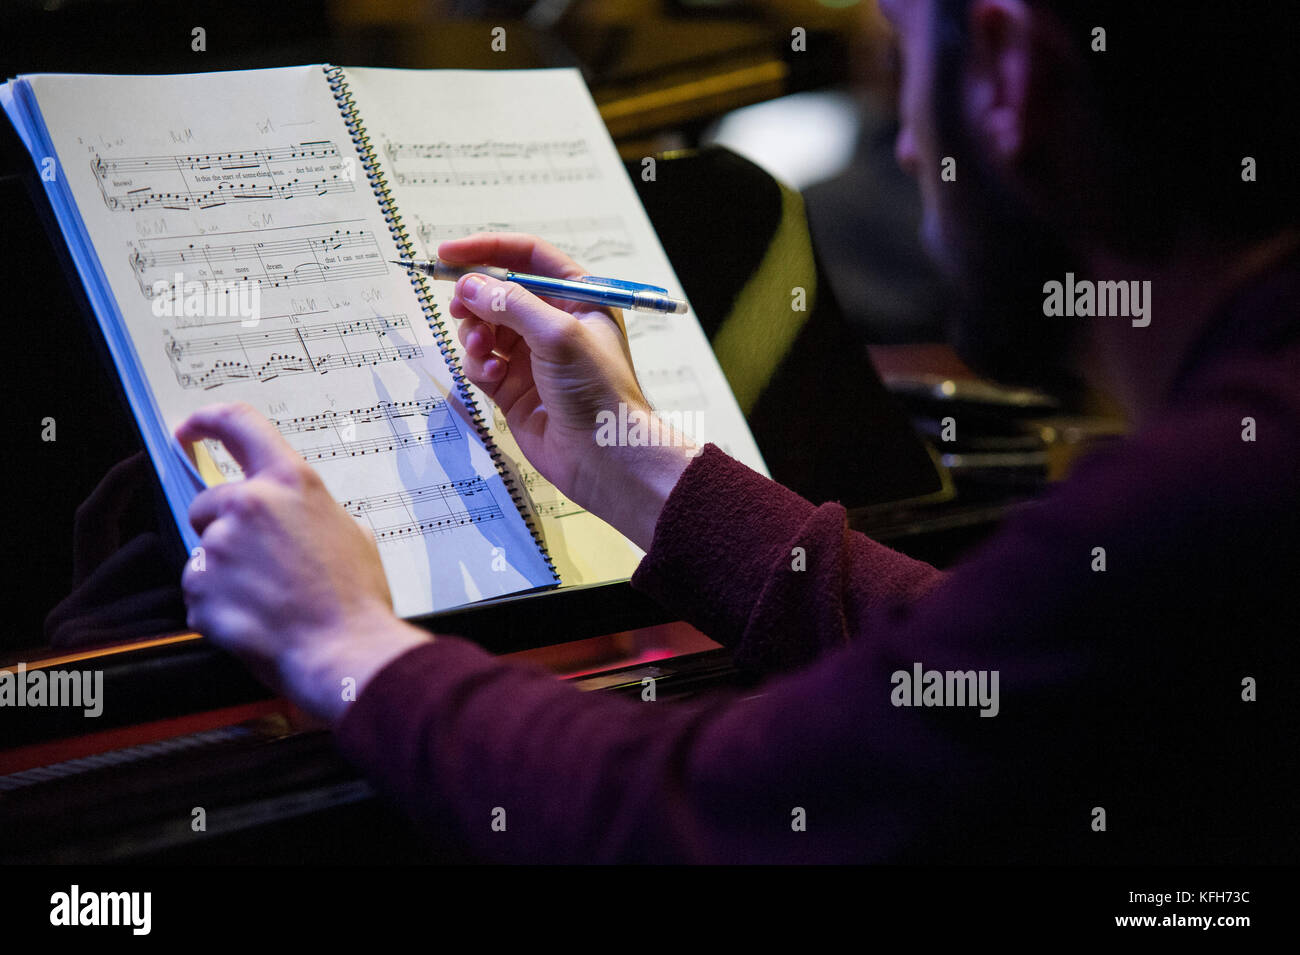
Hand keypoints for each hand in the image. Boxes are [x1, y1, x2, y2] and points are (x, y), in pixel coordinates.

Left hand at [176, 403, 429, 723]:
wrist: (344, 651)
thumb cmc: (355, 596)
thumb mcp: (351, 531)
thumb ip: (310, 509)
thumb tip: (297, 513)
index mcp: (289, 481)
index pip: (239, 424)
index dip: (208, 421)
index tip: (189, 429)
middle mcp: (248, 504)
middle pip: (208, 504)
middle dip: (224, 529)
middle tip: (264, 564)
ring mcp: (218, 547)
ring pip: (204, 551)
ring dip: (224, 571)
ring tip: (268, 597)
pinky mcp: (200, 589)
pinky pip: (199, 591)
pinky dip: (219, 605)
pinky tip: (255, 618)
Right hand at [443, 232, 695, 547]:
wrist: (604, 457)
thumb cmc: (599, 392)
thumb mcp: (558, 335)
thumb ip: (511, 305)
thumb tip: (470, 287)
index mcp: (578, 298)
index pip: (527, 258)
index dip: (487, 250)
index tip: (449, 252)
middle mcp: (554, 323)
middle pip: (499, 292)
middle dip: (475, 299)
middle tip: (459, 307)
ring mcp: (532, 356)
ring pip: (484, 328)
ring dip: (475, 334)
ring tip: (482, 348)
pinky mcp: (514, 387)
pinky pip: (481, 363)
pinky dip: (479, 365)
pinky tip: (492, 376)